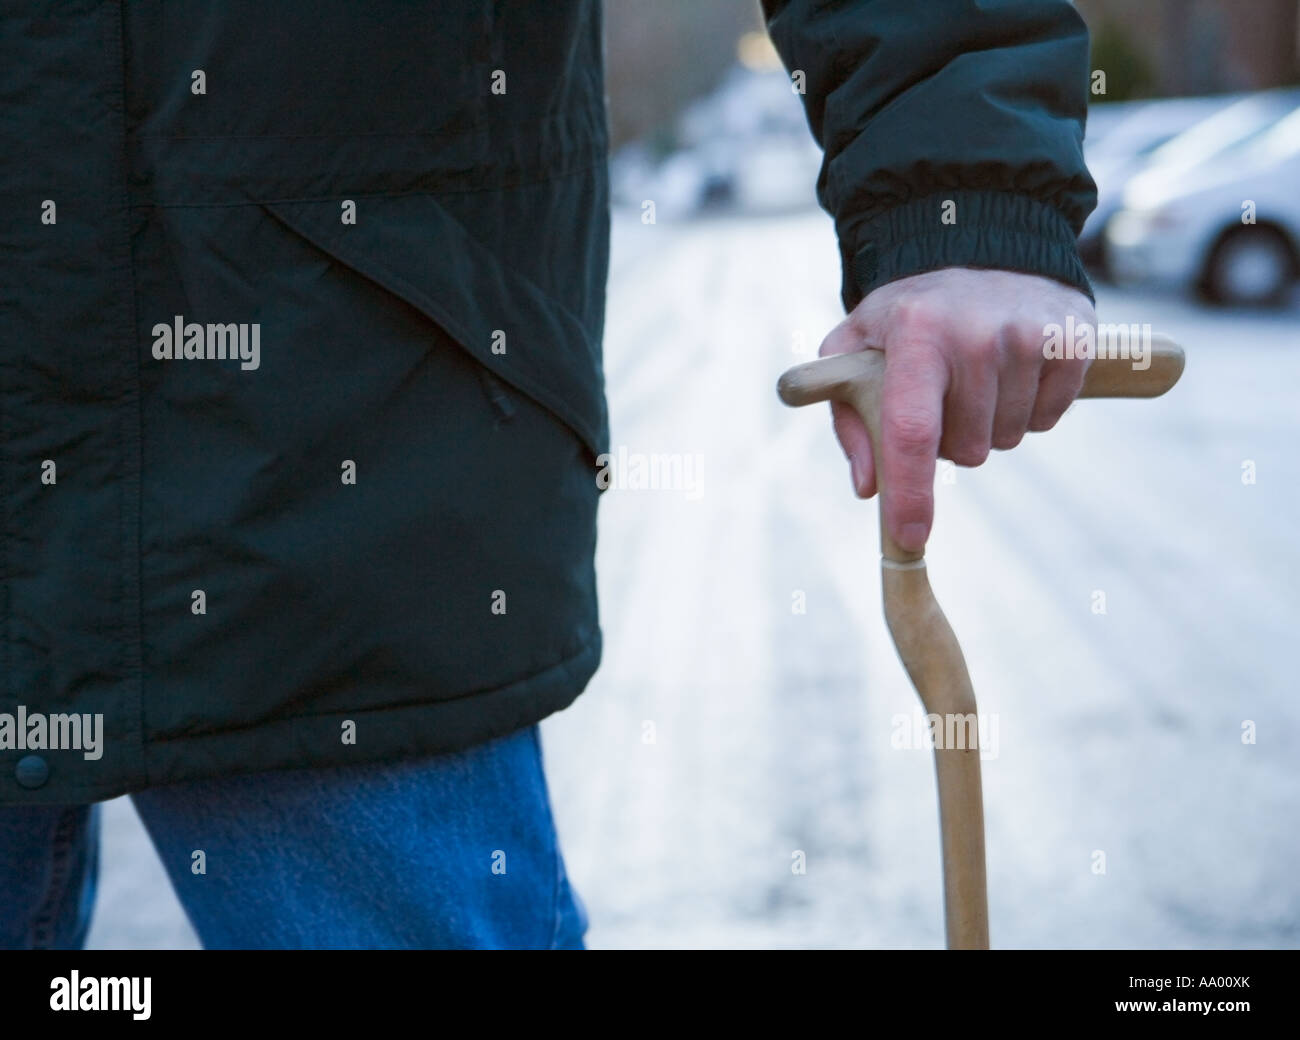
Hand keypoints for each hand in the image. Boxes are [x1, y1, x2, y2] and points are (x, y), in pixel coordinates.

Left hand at [820, 267, 1095, 552]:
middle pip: (967, 449)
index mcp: (916, 335)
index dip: (911, 492)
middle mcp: (976, 335)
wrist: (981, 240)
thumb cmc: (908, 313)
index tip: (910, 536)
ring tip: (977, 377)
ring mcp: (1030, 336)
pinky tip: (1012, 372)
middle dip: (952, 442)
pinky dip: (1030, 410)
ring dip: (991, 426)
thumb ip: (850, 418)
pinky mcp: (1073, 341)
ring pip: (1011, 439)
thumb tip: (870, 488)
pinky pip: (1050, 419)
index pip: (912, 431)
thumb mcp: (857, 347)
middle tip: (943, 396)